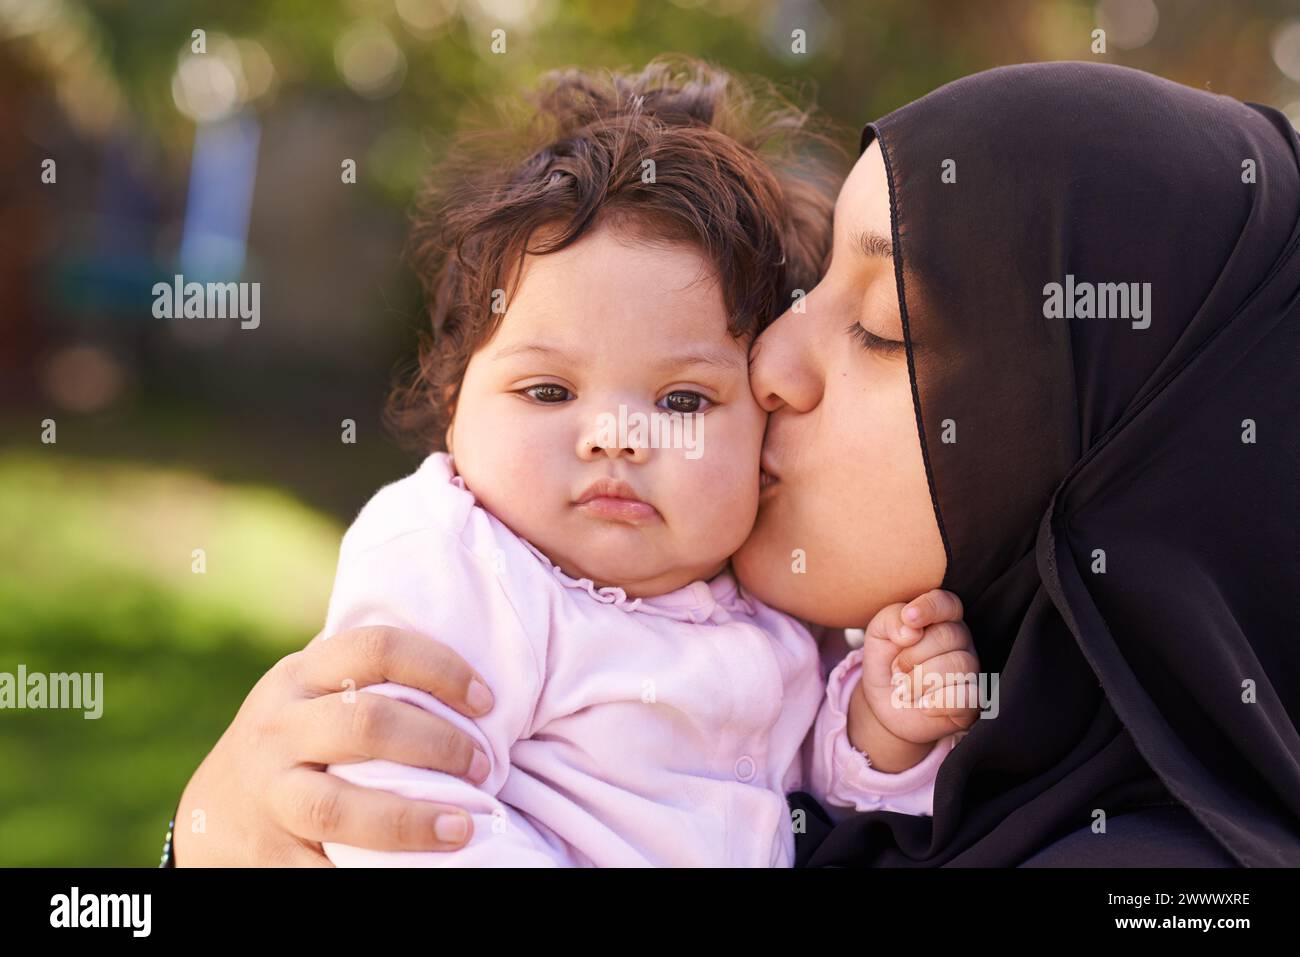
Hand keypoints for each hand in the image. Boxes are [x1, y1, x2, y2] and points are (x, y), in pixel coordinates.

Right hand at [173, 625, 494, 865]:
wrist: (215, 811)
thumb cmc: (296, 736)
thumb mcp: (314, 689)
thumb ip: (369, 671)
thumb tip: (471, 655)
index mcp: (300, 676)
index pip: (377, 649)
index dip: (441, 669)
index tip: (487, 701)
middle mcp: (278, 728)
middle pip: (366, 724)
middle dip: (438, 744)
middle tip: (483, 766)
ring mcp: (268, 793)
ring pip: (338, 806)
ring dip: (409, 819)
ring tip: (463, 827)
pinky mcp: (267, 854)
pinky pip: (323, 866)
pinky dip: (375, 869)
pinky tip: (419, 868)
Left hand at [847, 589, 980, 769]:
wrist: (885, 702)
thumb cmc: (887, 661)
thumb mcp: (878, 634)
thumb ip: (890, 619)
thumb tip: (911, 630)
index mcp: (941, 619)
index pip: (948, 603)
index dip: (930, 608)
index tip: (909, 618)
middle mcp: (961, 642)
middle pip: (948, 636)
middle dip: (912, 655)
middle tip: (896, 669)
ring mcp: (969, 671)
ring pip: (958, 665)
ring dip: (920, 680)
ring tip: (904, 689)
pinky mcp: (971, 701)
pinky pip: (967, 696)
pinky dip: (939, 701)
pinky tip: (923, 705)